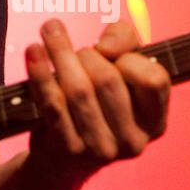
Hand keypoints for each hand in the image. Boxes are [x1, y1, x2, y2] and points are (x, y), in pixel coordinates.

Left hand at [24, 18, 170, 181]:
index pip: (154, 80)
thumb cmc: (98, 101)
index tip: (108, 52)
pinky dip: (41, 74)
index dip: (131, 58)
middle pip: (109, 80)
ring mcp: (101, 149)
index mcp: (155, 122)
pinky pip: (53, 105)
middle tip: (74, 48)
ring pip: (79, 90)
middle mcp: (133, 141)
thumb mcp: (121, 67)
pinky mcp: (68, 151)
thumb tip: (106, 48)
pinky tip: (34, 51)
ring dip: (61, 53)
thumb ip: (124, 40)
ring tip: (50, 32)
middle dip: (87, 54)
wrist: (65, 157)